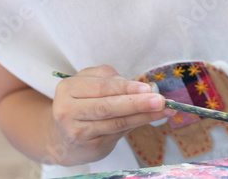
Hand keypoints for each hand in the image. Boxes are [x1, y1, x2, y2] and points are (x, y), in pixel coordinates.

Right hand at [49, 65, 169, 165]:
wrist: (64, 138)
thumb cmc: (82, 103)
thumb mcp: (90, 84)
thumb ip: (111, 81)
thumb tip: (140, 87)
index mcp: (68, 88)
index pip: (100, 87)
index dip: (125, 88)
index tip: (147, 88)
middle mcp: (67, 111)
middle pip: (106, 107)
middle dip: (136, 103)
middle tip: (160, 100)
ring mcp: (77, 132)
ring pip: (115, 122)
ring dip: (143, 115)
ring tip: (164, 109)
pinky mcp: (89, 147)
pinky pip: (117, 133)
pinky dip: (137, 124)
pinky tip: (152, 118)